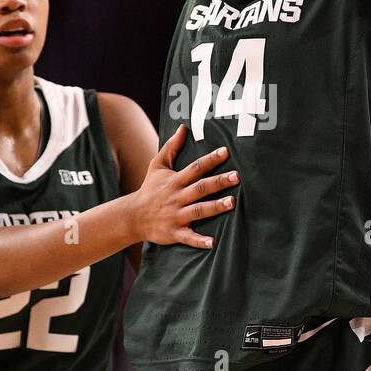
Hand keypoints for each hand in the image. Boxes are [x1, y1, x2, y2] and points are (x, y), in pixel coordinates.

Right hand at [131, 125, 237, 248]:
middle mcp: (176, 197)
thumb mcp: (157, 165)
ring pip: (197, 211)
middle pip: (200, 188)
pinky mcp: (174, 233)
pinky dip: (199, 241)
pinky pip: (188, 237)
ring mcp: (175, 216)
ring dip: (214, 207)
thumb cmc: (149, 189)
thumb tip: (183, 127)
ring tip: (232, 203)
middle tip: (236, 177)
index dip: (210, 159)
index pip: (195, 168)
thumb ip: (171, 147)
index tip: (225, 152)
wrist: (133, 216)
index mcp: (174, 181)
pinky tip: (213, 243)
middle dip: (218, 182)